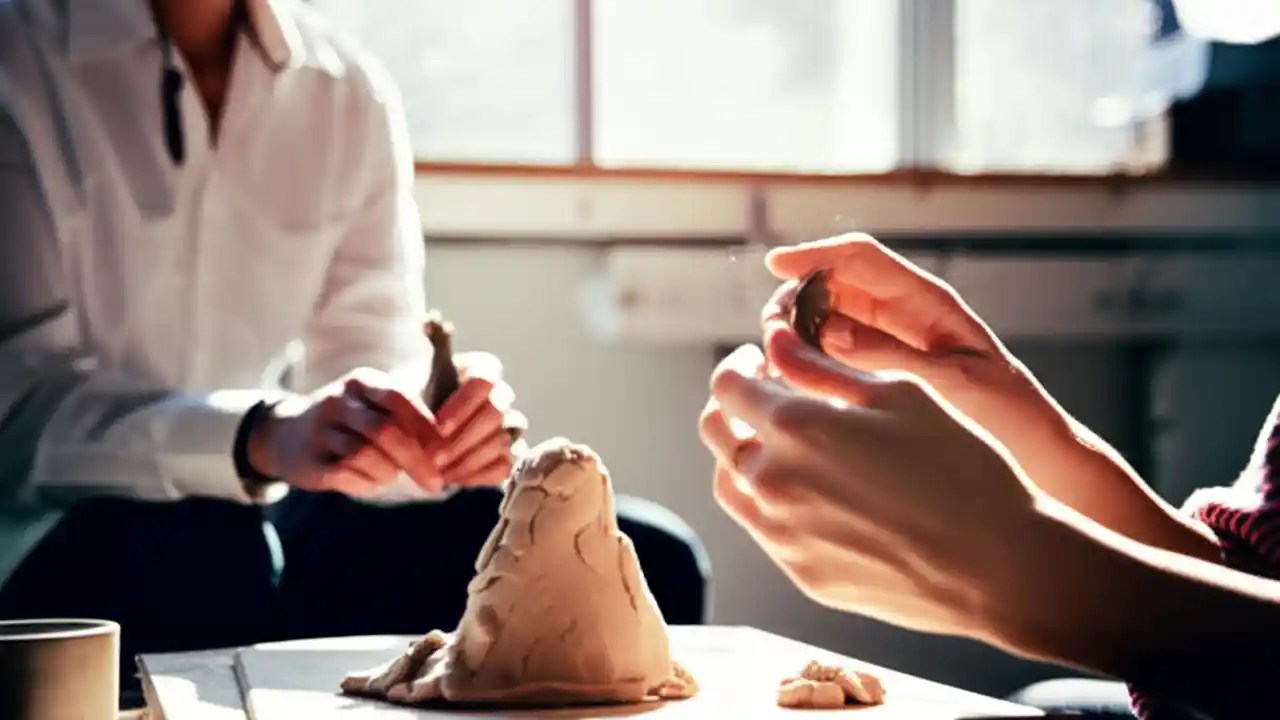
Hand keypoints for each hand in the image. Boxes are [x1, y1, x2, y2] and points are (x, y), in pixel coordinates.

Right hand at [248, 368, 444, 496]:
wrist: (287, 434)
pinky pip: (345, 475)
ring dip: (388, 472)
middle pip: (385, 430)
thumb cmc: (351, 422)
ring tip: (391, 475)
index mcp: (362, 382)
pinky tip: (372, 483)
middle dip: (416, 460)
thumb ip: (408, 420)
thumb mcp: (376, 406)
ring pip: (365, 455)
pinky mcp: (308, 461)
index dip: (425, 427)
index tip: (445, 454)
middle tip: (435, 483)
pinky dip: (366, 484)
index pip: (399, 398)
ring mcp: (319, 430)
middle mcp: (338, 401)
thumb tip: (446, 451)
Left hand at [431, 351, 516, 487]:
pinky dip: (479, 473)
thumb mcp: (426, 371)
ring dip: (468, 458)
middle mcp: (504, 396)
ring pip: (501, 441)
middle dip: (463, 437)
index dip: (462, 405)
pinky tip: (454, 479)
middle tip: (433, 456)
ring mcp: (510, 427)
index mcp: (486, 370)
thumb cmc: (424, 399)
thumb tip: (432, 318)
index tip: (435, 425)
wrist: (422, 430)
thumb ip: (434, 345)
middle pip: (496, 414)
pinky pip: (505, 465)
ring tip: (439, 471)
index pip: (485, 382)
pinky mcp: (509, 455)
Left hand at [700, 336, 1042, 640]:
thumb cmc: (960, 467)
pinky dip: (768, 498)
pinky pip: (762, 526)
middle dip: (734, 405)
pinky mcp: (800, 572)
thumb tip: (776, 342)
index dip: (738, 366)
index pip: (728, 387)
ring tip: (785, 443)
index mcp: (796, 428)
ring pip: (729, 483)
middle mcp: (775, 482)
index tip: (758, 362)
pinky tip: (811, 488)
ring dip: (743, 453)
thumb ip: (822, 367)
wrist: (998, 565)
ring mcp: (783, 535)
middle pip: (715, 433)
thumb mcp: (898, 393)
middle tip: (768, 395)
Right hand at [765, 234, 1068, 465]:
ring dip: (800, 327)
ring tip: (778, 358)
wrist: (1030, 441)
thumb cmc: (1001, 408)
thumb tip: (826, 333)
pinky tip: (797, 376)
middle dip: (797, 297)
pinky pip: (837, 347)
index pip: (862, 257)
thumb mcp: (947, 381)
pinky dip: (812, 354)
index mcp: (927, 300)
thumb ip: (887, 355)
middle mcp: (906, 310)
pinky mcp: (885, 364)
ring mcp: (894, 336)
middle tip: (772, 332)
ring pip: (831, 315)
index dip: (815, 254)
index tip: (775, 265)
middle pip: (837, 283)